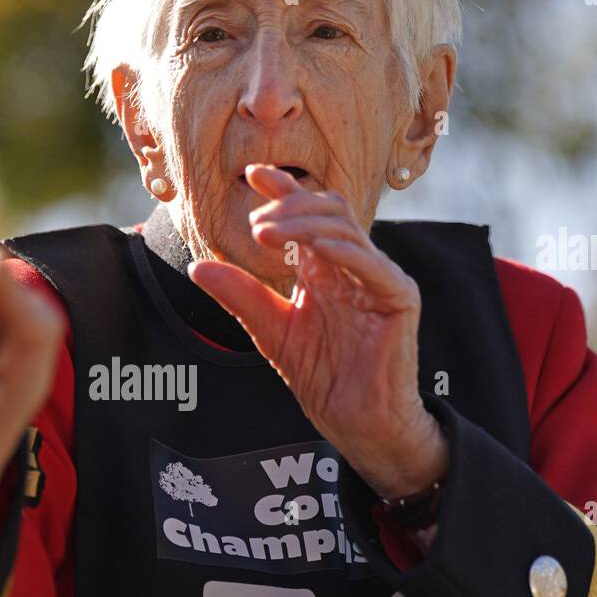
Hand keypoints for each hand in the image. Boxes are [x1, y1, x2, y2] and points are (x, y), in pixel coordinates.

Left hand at [188, 165, 448, 498]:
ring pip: (345, 230)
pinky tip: (312, 250)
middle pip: (328, 211)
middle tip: (255, 223)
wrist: (357, 422)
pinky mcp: (399, 298)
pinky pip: (372, 264)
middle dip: (289, 206)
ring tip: (267, 233)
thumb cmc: (323, 377)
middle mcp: (354, 266)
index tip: (253, 175)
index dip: (285, 189)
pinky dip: (342, 251)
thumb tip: (198, 267)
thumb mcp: (270, 331)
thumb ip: (240, 297)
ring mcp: (379, 279)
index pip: (309, 213)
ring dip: (304, 224)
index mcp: (326, 268)